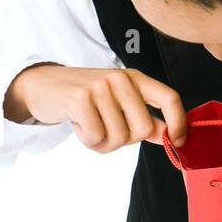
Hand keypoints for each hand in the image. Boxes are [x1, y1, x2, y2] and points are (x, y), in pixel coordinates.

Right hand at [4, 64, 186, 153]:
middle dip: (125, 140)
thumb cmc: (84, 99)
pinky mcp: (81, 98)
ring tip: (89, 126)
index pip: (169, 98)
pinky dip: (87, 140)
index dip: (178, 122)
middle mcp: (120, 79)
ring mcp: (100, 86)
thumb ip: (142, 118)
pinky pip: (96, 138)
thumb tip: (169, 136)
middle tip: (106, 130)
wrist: (43, 86)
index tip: (177, 142)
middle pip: (143, 129)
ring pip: (119, 137)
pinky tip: (78, 124)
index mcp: (134, 79)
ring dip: (103, 143)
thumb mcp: (117, 103)